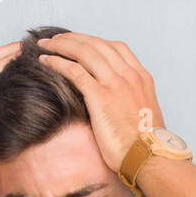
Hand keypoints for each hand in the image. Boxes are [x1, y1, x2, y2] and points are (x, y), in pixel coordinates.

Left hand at [36, 33, 165, 175]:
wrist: (150, 158)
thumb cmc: (147, 146)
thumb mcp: (143, 114)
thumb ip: (131, 100)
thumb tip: (117, 103)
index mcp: (141, 77)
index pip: (115, 47)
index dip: (93, 41)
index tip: (78, 44)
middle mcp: (129, 75)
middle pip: (96, 44)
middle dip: (73, 38)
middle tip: (56, 40)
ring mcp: (115, 83)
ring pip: (84, 51)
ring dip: (61, 45)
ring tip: (45, 46)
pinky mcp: (100, 96)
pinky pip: (74, 71)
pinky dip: (57, 62)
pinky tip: (45, 61)